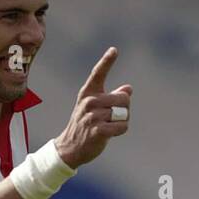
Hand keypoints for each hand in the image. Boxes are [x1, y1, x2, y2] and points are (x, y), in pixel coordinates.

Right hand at [54, 47, 131, 168]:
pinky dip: (120, 130)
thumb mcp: (96, 108)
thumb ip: (113, 96)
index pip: (98, 73)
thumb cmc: (85, 125)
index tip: (114, 50)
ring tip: (109, 126)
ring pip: (124, 114)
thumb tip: (129, 89)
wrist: (70, 148)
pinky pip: (122, 126)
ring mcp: (92, 116)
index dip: (107, 61)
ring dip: (122, 121)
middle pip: (123, 99)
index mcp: (88, 93)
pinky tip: (109, 134)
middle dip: (124, 109)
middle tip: (112, 117)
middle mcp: (89, 102)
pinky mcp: (98, 130)